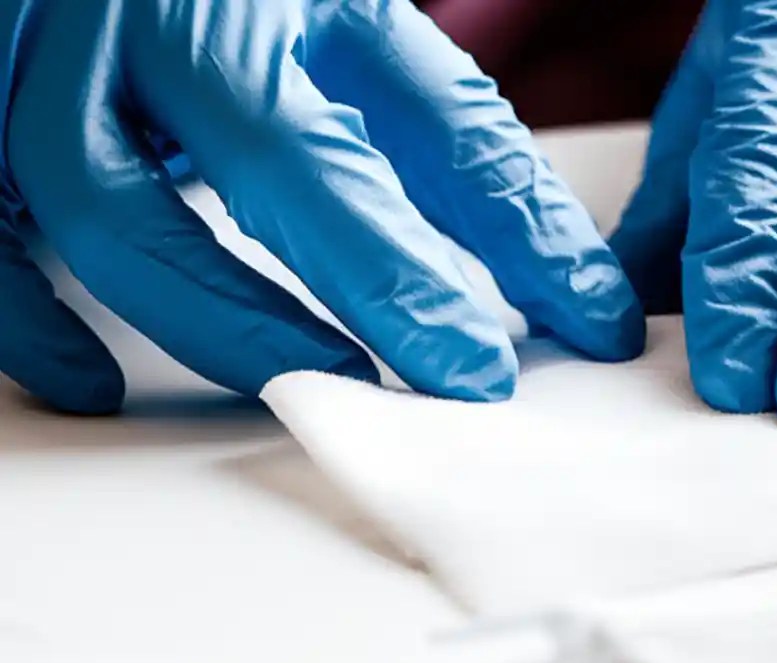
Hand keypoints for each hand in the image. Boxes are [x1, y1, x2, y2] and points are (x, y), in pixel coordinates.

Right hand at [0, 0, 643, 414]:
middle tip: (468, 377)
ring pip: (128, 218)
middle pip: (284, 162)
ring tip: (317, 381)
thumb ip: (431, 138)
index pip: (432, 113)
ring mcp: (52, 75)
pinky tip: (94, 382)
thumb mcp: (341, 34)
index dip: (517, 228)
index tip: (592, 320)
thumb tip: (550, 276)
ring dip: (232, 323)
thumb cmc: (220, 7)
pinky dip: (35, 323)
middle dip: (387, 282)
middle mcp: (167, 21)